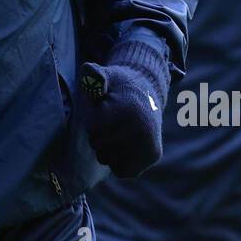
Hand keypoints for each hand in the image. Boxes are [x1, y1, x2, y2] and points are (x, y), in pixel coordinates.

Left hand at [80, 61, 164, 177]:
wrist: (148, 94)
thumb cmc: (120, 87)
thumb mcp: (107, 76)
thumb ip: (95, 75)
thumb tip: (88, 70)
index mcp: (128, 111)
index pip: (94, 129)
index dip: (93, 120)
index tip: (103, 110)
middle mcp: (142, 130)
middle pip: (99, 146)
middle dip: (97, 135)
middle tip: (110, 122)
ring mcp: (149, 145)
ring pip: (108, 160)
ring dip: (106, 149)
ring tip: (116, 133)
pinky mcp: (152, 156)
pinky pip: (122, 170)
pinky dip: (118, 161)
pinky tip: (123, 145)